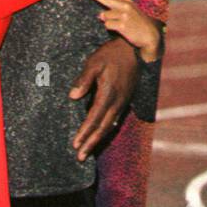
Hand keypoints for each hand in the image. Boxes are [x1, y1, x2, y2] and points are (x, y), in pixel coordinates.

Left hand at [69, 37, 138, 161]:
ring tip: (88, 150)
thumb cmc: (111, 54)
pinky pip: (115, 119)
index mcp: (108, 94)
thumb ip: (84, 80)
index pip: (93, 119)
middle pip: (103, 128)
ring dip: (98, 139)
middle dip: (91, 143)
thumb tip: (73, 97)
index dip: (84, 133)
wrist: (134, 49)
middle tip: (80, 157)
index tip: (75, 145)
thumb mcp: (94, 63)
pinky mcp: (125, 99)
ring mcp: (122, 101)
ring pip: (110, 125)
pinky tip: (101, 133)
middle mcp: (117, 102)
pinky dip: (106, 129)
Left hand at [82, 0, 161, 60]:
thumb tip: (100, 14)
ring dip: (108, 21)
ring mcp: (124, 15)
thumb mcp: (131, 12)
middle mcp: (125, 6)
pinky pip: (108, 25)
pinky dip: (111, 28)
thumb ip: (116, 11)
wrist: (150, 35)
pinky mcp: (122, 25)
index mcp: (127, 1)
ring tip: (120, 25)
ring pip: (105, 16)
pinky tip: (121, 30)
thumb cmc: (139, 24)